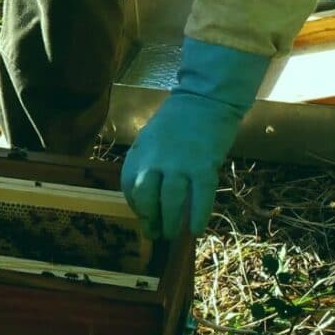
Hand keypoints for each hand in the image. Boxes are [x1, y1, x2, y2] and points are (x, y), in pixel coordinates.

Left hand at [121, 37, 271, 239]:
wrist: (204, 100)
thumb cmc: (177, 123)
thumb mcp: (151, 140)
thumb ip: (148, 165)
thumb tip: (151, 201)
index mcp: (140, 152)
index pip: (130, 187)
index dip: (137, 207)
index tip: (146, 218)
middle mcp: (155, 160)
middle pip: (146, 197)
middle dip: (151, 220)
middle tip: (158, 234)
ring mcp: (180, 164)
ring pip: (172, 201)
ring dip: (172, 223)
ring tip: (175, 235)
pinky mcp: (204, 166)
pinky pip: (201, 197)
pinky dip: (199, 215)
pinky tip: (197, 229)